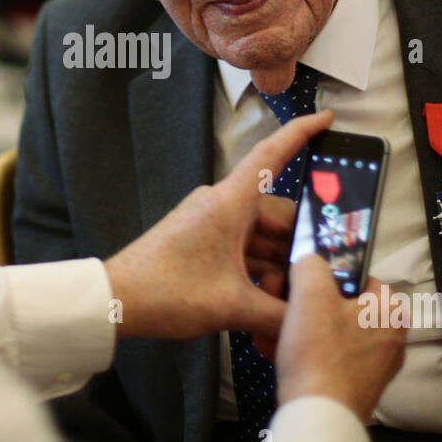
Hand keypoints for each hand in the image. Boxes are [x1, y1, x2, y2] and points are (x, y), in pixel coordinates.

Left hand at [103, 109, 333, 341]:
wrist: (116, 301)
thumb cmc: (163, 290)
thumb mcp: (231, 306)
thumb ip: (278, 316)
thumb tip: (306, 322)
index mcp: (229, 204)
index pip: (272, 155)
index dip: (301, 134)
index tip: (325, 119)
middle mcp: (222, 206)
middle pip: (277, 214)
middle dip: (299, 246)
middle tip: (317, 278)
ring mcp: (211, 224)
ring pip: (262, 237)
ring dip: (277, 266)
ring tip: (290, 301)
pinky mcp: (203, 242)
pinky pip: (243, 249)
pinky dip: (258, 271)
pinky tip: (269, 302)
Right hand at [275, 262, 404, 421]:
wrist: (318, 419)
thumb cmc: (319, 352)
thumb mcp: (310, 294)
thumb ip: (310, 264)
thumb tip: (308, 261)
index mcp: (390, 311)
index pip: (358, 275)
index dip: (324, 273)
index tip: (296, 280)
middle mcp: (390, 338)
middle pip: (338, 306)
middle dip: (300, 304)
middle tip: (274, 303)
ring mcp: (374, 367)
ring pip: (328, 333)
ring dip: (294, 328)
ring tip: (265, 330)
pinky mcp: (355, 388)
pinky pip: (326, 358)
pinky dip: (302, 353)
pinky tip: (272, 351)